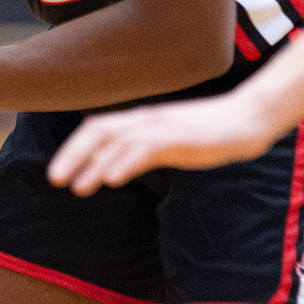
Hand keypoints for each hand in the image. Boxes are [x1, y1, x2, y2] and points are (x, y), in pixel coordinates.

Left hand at [46, 90, 280, 195]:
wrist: (249, 117)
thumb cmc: (212, 131)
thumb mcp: (172, 141)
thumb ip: (147, 149)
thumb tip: (122, 166)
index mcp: (143, 119)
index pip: (98, 128)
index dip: (74, 148)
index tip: (57, 172)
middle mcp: (147, 118)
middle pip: (98, 130)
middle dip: (73, 154)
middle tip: (53, 180)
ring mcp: (163, 126)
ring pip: (118, 141)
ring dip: (94, 164)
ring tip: (75, 187)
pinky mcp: (181, 137)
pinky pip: (146, 148)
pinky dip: (125, 162)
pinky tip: (111, 178)